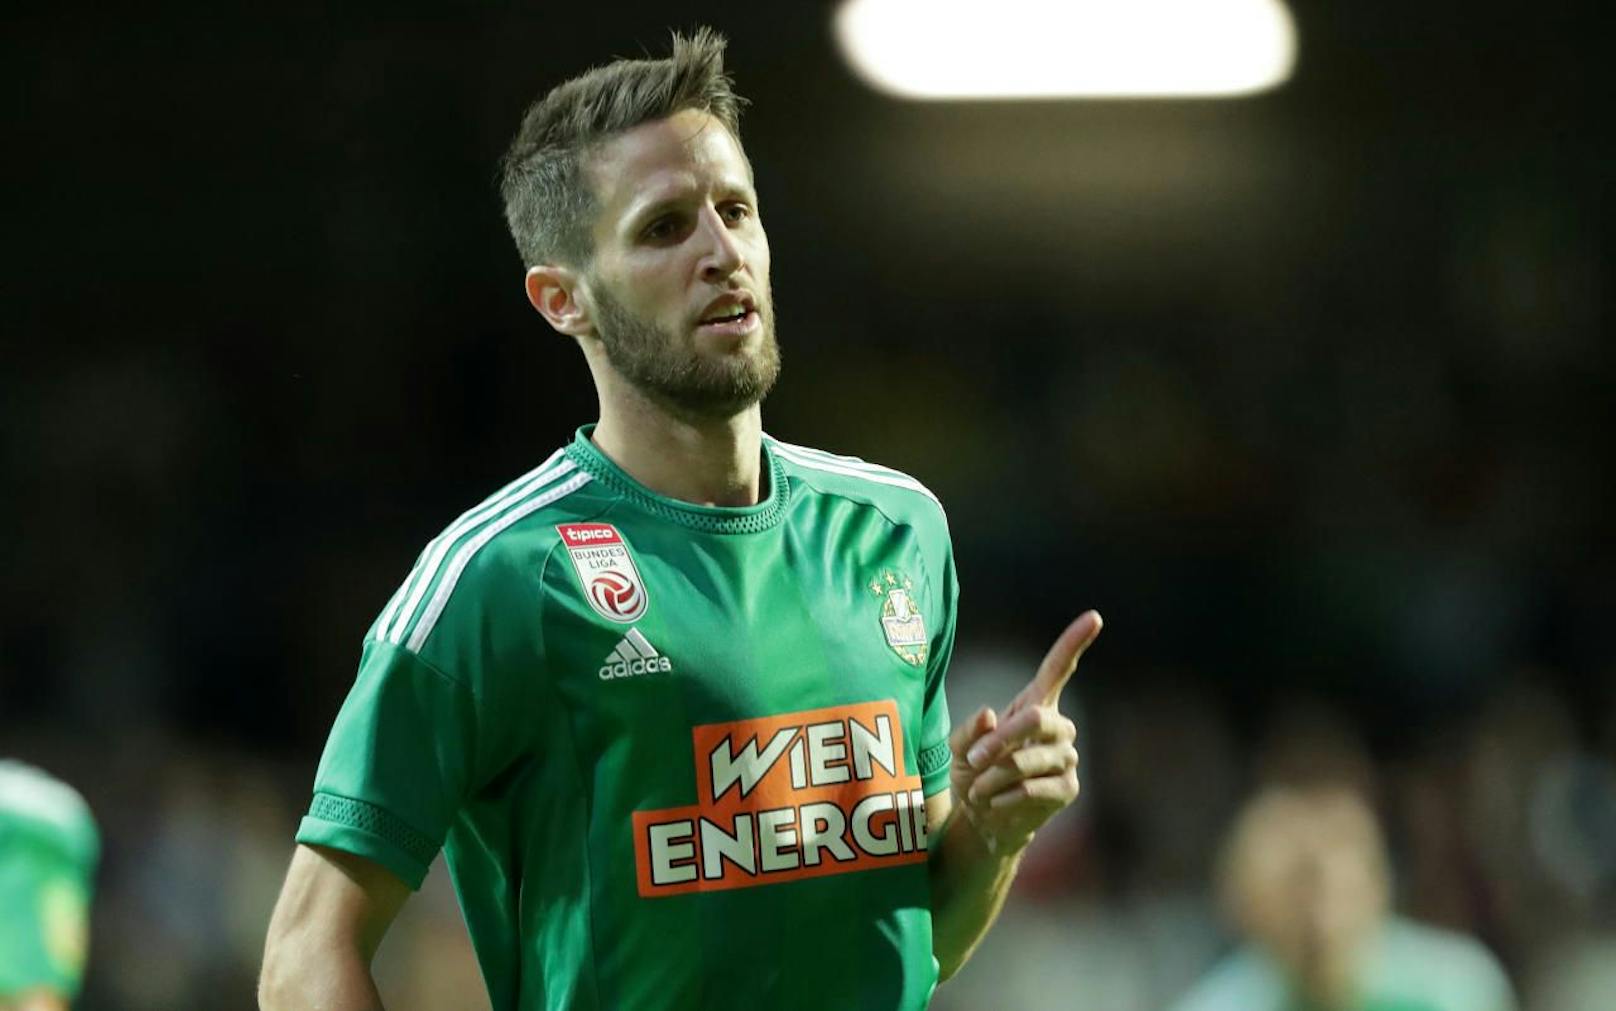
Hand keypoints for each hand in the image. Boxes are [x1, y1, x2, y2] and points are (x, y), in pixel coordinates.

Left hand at [948, 611, 1101, 854]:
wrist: (983, 819)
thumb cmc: (973, 773)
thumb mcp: (960, 748)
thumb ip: (970, 731)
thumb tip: (990, 714)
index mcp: (1034, 704)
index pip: (1058, 668)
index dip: (1075, 642)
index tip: (1094, 617)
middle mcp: (1057, 726)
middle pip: (1037, 718)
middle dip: (1001, 740)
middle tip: (974, 760)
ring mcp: (1066, 757)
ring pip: (1030, 758)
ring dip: (996, 774)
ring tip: (978, 789)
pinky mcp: (1068, 788)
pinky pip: (1035, 787)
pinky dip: (1007, 795)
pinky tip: (996, 801)